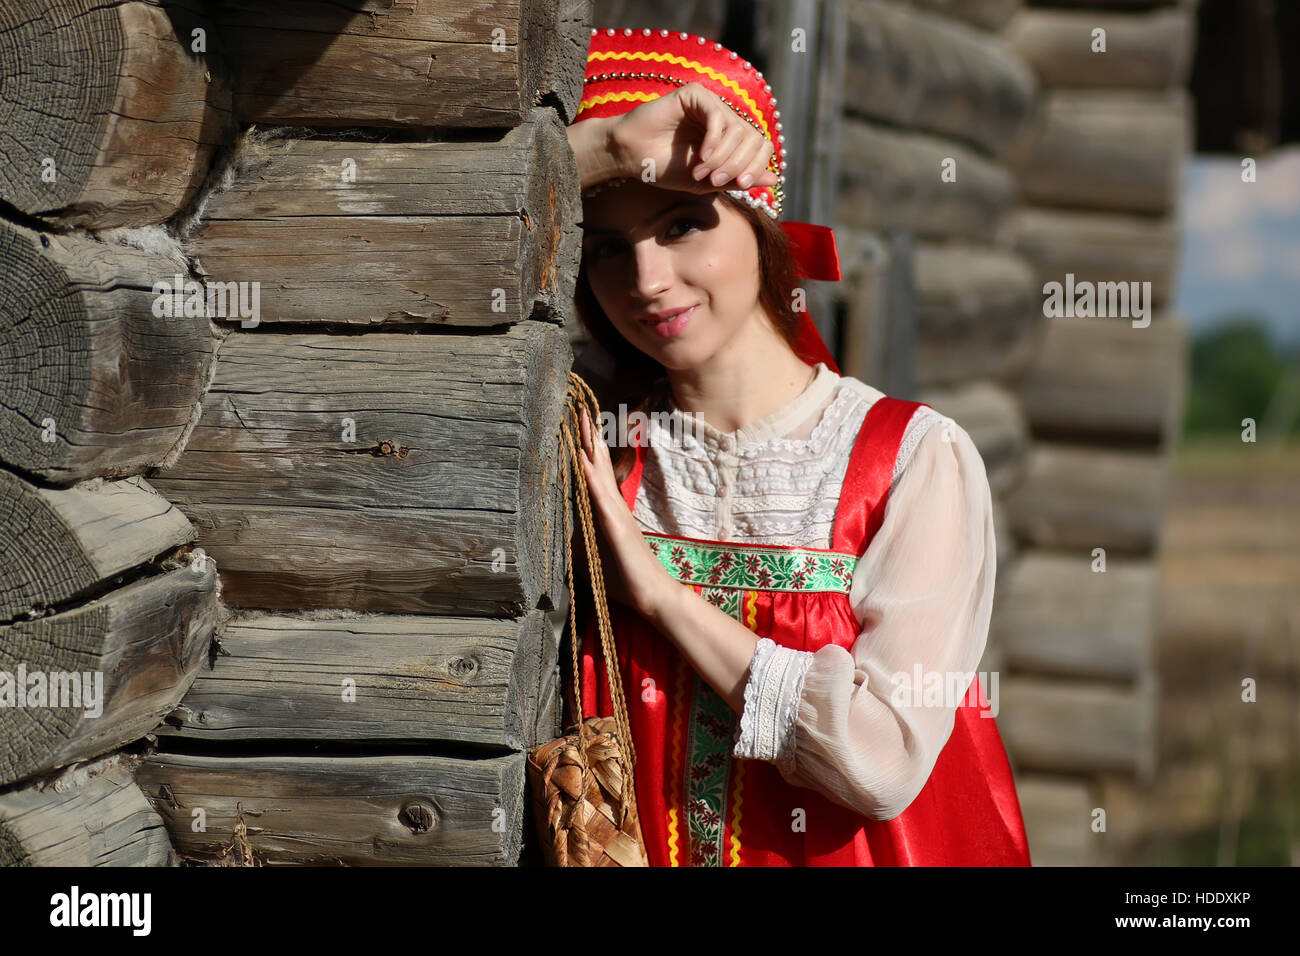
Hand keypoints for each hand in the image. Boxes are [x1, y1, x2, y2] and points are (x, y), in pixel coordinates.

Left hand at [575, 406, 678, 620]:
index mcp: (609, 513)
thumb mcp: (592, 558)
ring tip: (584, 424)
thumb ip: (578, 543)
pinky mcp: (617, 529)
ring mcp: (617, 516)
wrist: (651, 596)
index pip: (596, 475)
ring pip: (600, 476)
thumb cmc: (624, 579)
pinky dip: (592, 479)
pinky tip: (584, 462)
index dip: (588, 451)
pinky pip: (601, 500)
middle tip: (583, 411)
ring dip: (590, 450)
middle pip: (600, 467)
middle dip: (591, 439)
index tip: (580, 427)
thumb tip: (560, 535)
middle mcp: (614, 508)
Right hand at [607, 82, 778, 193]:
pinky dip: (714, 140)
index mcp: (729, 137)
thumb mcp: (708, 182)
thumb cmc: (665, 169)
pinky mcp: (694, 95)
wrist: (631, 158)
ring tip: (701, 172)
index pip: (761, 146)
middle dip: (737, 165)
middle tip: (717, 181)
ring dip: (722, 157)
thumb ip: (740, 179)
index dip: (757, 165)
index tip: (742, 185)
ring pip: (737, 129)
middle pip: (753, 138)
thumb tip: (776, 177)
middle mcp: (724, 118)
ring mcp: (710, 104)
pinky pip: (718, 116)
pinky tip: (701, 156)